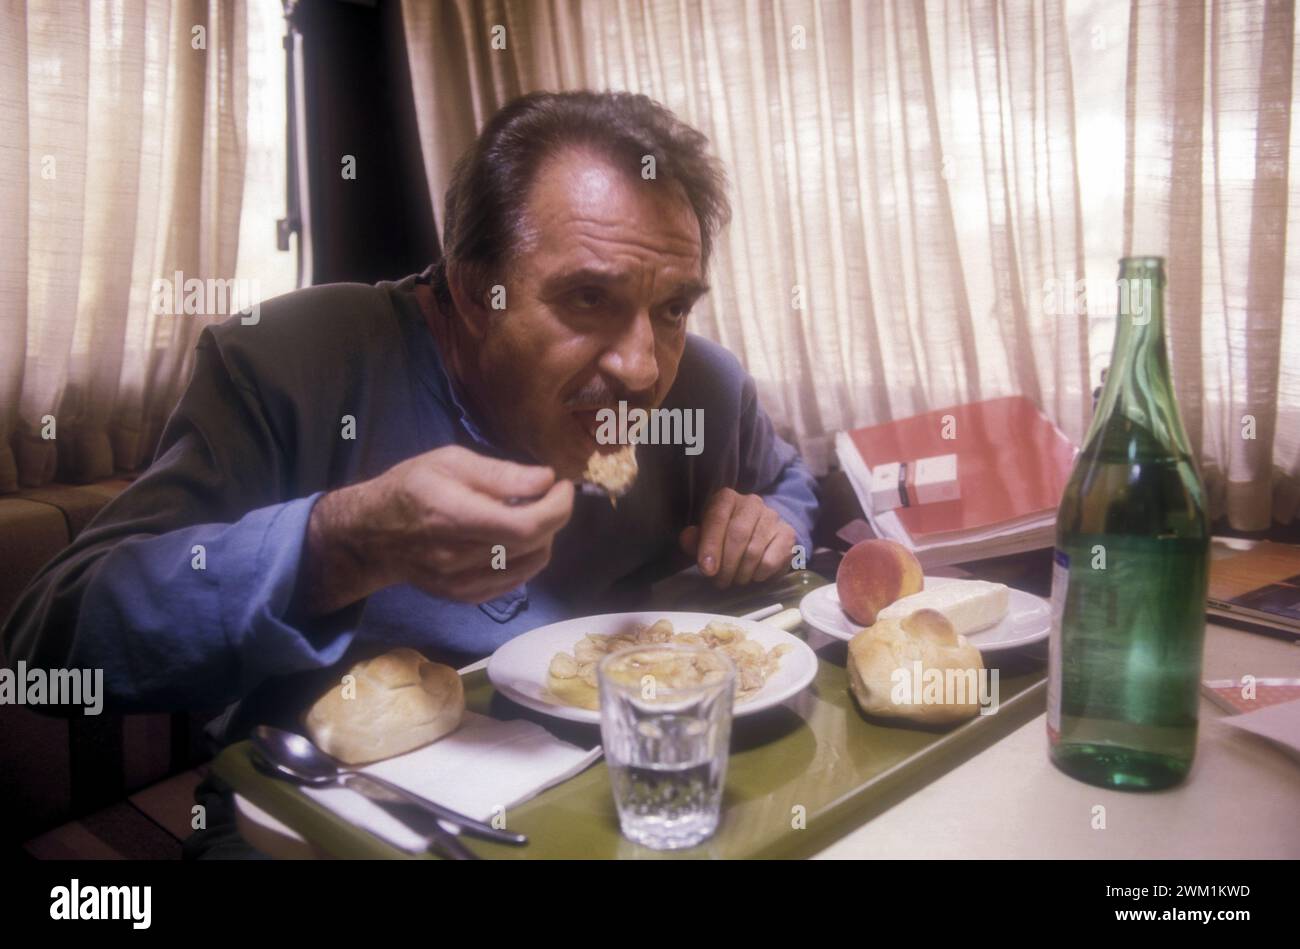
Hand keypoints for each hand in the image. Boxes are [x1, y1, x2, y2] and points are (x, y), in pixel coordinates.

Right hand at [298, 445, 573, 613]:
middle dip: (554, 517)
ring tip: (528, 514)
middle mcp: (457, 556)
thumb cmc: (411, 487)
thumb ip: (500, 474)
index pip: (524, 525)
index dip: (557, 507)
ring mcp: (461, 583)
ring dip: (543, 538)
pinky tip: (513, 538)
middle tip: (549, 496)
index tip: (561, 486)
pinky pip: (515, 581)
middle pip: (532, 545)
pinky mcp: (464, 597)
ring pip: (530, 565)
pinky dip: (527, 558)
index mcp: (452, 515)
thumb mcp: (450, 461)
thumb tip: (545, 481)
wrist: (372, 535)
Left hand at [678, 487, 796, 588]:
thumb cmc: (725, 539)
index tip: (707, 570)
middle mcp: (751, 502)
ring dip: (741, 573)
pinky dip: (758, 574)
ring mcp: (772, 517)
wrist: (761, 538)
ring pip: (754, 551)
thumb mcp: (705, 538)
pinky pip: (770, 561)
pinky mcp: (787, 534)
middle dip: (726, 564)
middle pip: (737, 535)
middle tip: (720, 582)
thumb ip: (693, 539)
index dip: (710, 546)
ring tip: (734, 580)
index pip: (717, 518)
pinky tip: (753, 575)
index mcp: (727, 498)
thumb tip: (688, 539)